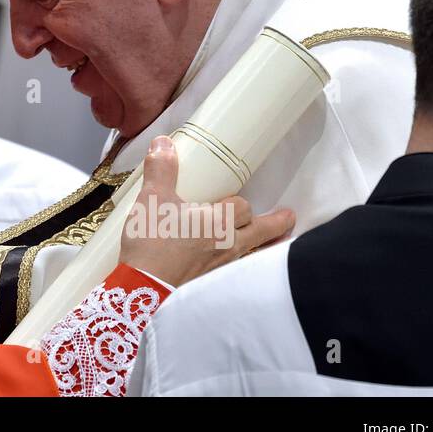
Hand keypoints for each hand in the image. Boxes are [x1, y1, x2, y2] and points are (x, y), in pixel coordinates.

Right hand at [118, 135, 294, 286]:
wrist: (143, 288)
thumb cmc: (153, 242)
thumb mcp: (152, 199)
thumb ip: (161, 169)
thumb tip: (164, 143)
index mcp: (219, 222)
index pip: (243, 207)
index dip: (238, 201)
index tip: (231, 199)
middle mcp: (228, 246)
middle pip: (262, 232)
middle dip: (275, 224)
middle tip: (290, 217)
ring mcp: (221, 269)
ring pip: (254, 255)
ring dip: (265, 247)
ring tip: (275, 243)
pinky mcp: (210, 286)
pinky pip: (237, 274)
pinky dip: (244, 268)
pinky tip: (236, 269)